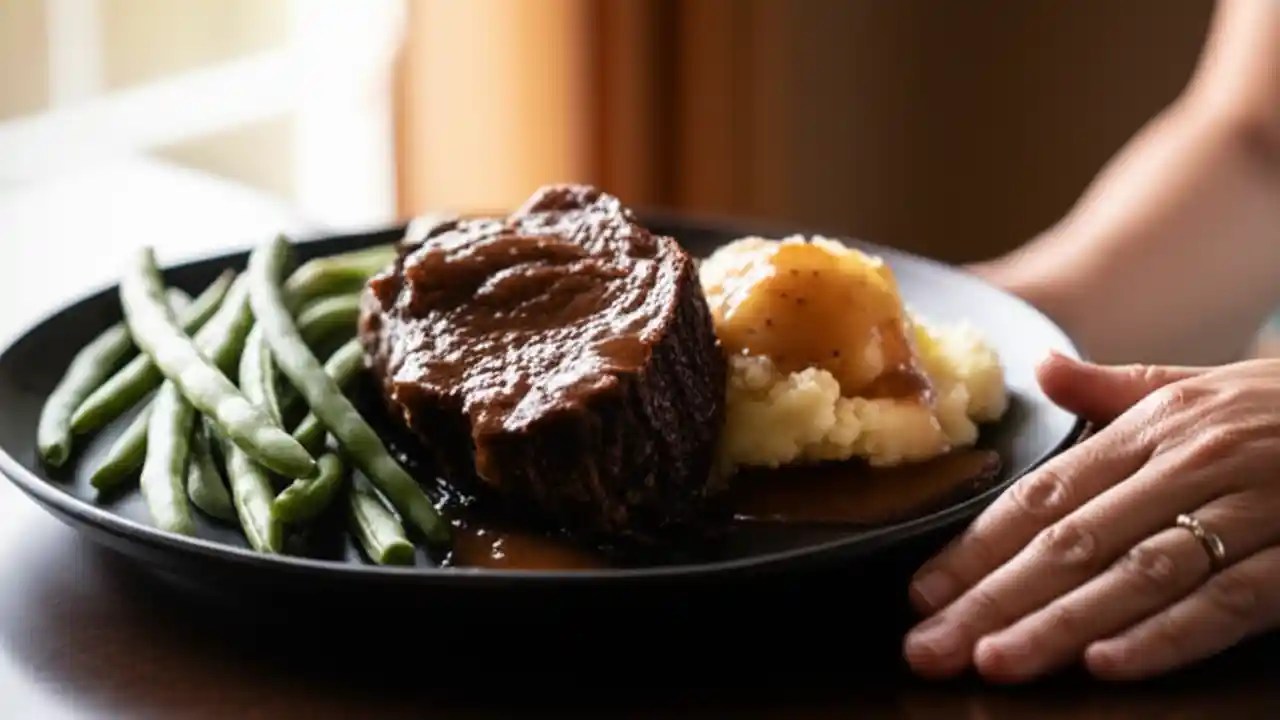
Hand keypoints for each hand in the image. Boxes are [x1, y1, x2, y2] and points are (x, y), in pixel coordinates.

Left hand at [903, 353, 1279, 681]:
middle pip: (1071, 542)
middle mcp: (1191, 463)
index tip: (922, 594)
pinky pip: (1229, 601)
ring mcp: (1251, 509)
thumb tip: (1039, 368)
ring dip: (1058, 624)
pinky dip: (1165, 635)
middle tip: (929, 646)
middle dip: (991, 599)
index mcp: (1155, 427)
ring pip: (1136, 575)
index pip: (1043, 496)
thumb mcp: (1202, 386)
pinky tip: (1106, 664)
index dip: (976, 547)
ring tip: (994, 663)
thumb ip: (1115, 388)